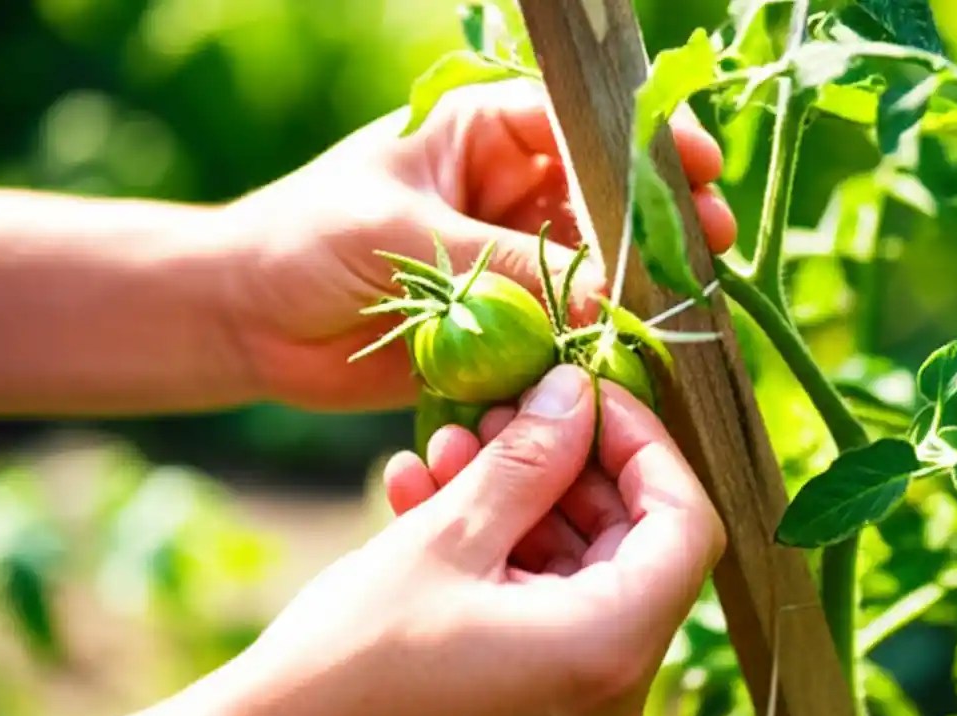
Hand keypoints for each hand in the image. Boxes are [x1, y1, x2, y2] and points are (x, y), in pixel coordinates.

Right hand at [138, 366, 724, 715]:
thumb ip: (526, 461)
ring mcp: (569, 687)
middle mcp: (608, 677)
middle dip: (566, 463)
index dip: (645, 446)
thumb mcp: (443, 541)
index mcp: (608, 645)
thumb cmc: (348, 665)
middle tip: (504, 409)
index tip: (588, 395)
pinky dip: (497, 544)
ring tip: (450, 446)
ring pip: (577, 562)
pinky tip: (428, 492)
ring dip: (519, 495)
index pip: (687, 524)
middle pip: (632, 539)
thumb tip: (577, 391)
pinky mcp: (528, 686)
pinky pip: (537, 598)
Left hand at [224, 79, 735, 410]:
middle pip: (608, 196)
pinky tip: (636, 350)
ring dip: (637, 285)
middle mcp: (510, 190)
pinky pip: (564, 324)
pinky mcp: (502, 319)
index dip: (644, 145)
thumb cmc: (306, 242)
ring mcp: (510, 256)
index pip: (582, 124)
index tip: (695, 168)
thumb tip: (598, 303)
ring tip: (686, 305)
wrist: (248, 320)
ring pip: (596, 264)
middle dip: (659, 219)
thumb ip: (502, 267)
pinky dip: (595, 338)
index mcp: (484, 133)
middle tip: (708, 245)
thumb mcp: (406, 235)